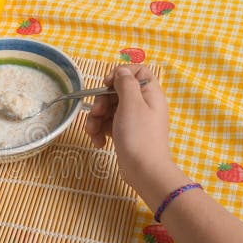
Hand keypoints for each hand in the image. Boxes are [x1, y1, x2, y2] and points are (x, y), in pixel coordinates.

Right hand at [84, 65, 178, 195]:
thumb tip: (122, 71)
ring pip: (109, 109)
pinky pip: (109, 125)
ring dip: (96, 119)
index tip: (107, 84)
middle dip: (101, 102)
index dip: (120, 74)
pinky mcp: (125, 134)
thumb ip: (126, 83)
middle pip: (117, 91)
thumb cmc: (139, 136)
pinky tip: (98, 142)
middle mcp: (143, 104)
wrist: (144, 171)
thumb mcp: (131, 104)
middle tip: (97, 113)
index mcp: (149, 93)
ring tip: (92, 133)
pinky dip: (100, 131)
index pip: (137, 71)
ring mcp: (134, 120)